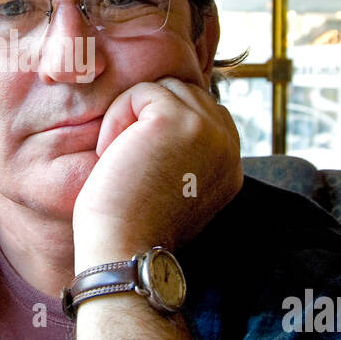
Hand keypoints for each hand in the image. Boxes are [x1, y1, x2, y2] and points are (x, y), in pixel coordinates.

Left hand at [71, 77, 242, 267]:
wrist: (124, 251)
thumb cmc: (133, 226)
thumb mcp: (173, 188)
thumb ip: (186, 154)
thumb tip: (162, 116)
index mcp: (231, 166)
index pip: (206, 113)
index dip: (167, 122)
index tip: (142, 157)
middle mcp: (227, 146)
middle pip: (185, 94)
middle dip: (149, 116)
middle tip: (127, 158)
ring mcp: (206, 130)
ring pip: (164, 88)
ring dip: (132, 115)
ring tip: (118, 154)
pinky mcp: (176, 120)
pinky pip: (141, 92)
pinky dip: (116, 117)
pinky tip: (109, 152)